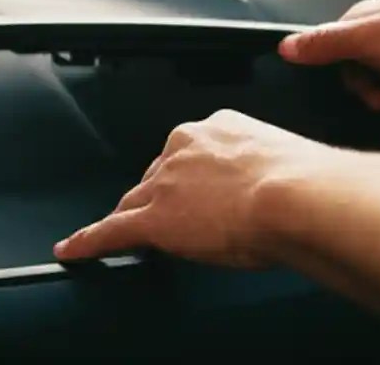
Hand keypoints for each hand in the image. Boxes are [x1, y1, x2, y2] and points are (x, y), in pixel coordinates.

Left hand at [53, 109, 341, 266]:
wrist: (298, 196)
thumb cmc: (306, 182)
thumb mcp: (284, 161)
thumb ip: (267, 169)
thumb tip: (274, 188)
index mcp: (218, 128)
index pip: (188, 154)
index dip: (189, 178)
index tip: (197, 190)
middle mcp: (184, 148)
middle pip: (157, 177)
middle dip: (162, 196)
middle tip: (179, 219)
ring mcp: (166, 183)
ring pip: (137, 202)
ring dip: (132, 217)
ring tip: (121, 234)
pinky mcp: (153, 218)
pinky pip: (111, 231)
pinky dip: (90, 241)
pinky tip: (73, 250)